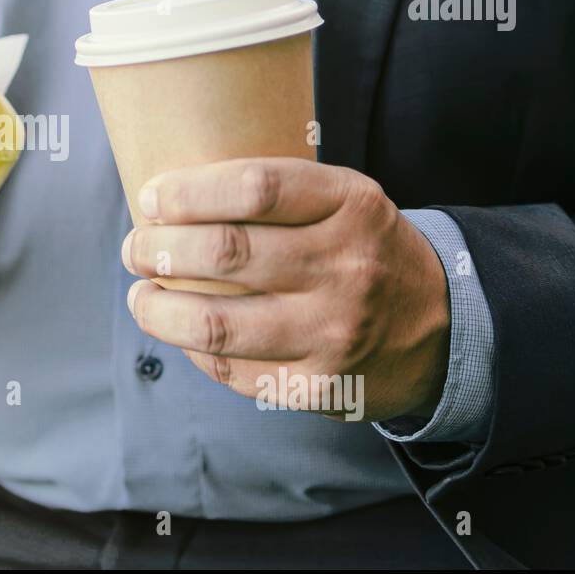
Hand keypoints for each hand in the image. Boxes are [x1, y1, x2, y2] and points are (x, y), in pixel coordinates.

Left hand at [122, 158, 450, 421]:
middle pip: (224, 253)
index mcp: (352, 206)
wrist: (438, 329)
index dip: (188, 191)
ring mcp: (334, 332)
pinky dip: (193, 349)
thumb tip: (167, 199)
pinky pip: (231, 369)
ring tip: (140, 295)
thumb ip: (275, 195)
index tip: (152, 197)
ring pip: (214, 324)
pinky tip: (183, 331)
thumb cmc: (361, 251)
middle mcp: (347, 268)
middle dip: (158, 248)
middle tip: (136, 247)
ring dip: (156, 309)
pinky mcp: (317, 386)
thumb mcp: (343, 202)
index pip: (255, 188)